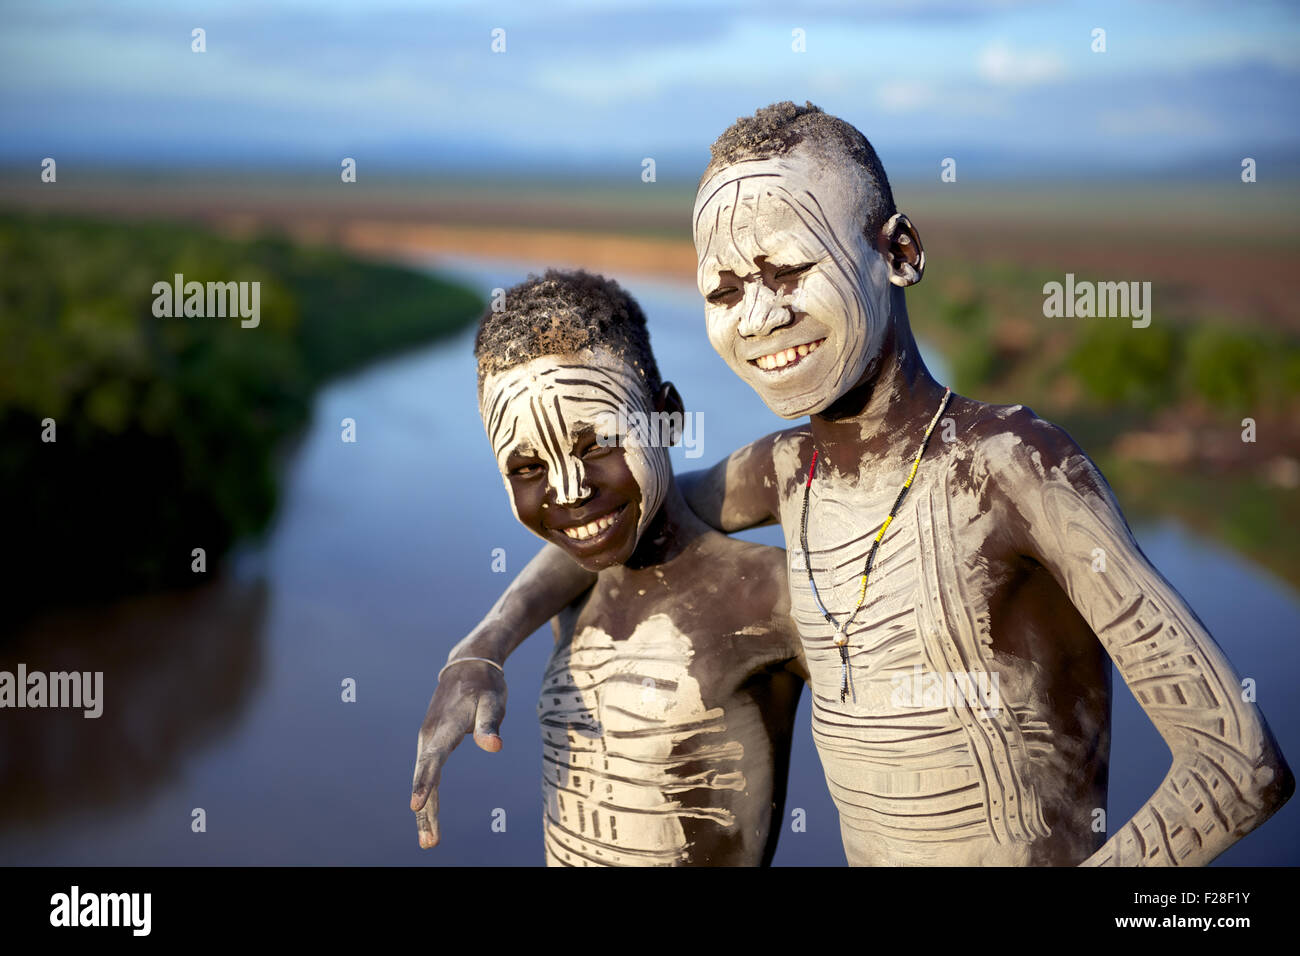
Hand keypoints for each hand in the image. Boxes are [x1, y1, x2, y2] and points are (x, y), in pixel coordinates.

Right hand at [410, 658, 507, 848]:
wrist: (469, 666)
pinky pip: (428, 773)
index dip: (424, 783)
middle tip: (430, 843)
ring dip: (425, 810)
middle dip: (425, 812)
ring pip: (424, 779)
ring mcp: (428, 741)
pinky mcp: (432, 743)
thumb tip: (495, 747)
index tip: (416, 805)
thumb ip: (490, 725)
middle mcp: (429, 737)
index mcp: (443, 730)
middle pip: (424, 778)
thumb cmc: (484, 686)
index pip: (432, 761)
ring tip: (429, 841)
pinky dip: (427, 795)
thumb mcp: (492, 702)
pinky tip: (428, 814)